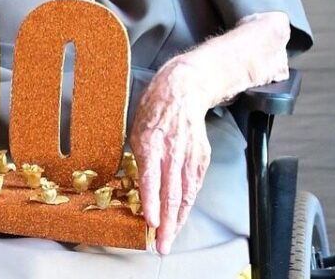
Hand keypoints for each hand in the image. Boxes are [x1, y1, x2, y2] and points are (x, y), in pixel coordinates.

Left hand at [130, 57, 211, 254]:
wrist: (183, 90)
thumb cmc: (153, 109)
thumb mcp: (135, 128)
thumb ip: (137, 157)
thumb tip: (134, 185)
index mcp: (151, 142)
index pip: (152, 177)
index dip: (152, 201)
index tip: (151, 221)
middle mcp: (173, 151)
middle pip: (172, 193)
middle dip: (167, 222)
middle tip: (161, 243)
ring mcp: (190, 156)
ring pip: (185, 194)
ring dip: (178, 219)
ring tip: (169, 237)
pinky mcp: (201, 158)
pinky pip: (193, 186)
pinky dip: (186, 204)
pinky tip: (180, 217)